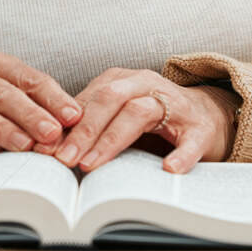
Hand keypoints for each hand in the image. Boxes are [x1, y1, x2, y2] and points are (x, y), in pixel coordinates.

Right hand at [0, 52, 83, 154]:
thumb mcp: (7, 89)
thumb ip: (36, 104)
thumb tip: (70, 125)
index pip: (28, 78)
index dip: (52, 97)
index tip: (73, 116)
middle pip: (1, 94)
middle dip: (29, 115)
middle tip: (51, 134)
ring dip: (2, 129)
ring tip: (24, 145)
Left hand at [55, 68, 236, 173]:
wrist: (206, 116)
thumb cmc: (152, 118)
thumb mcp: (118, 114)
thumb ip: (89, 126)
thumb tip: (49, 147)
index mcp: (123, 81)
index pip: (89, 98)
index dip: (65, 123)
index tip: (45, 148)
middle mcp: (146, 85)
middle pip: (110, 99)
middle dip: (83, 130)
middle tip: (65, 158)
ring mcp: (175, 105)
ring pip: (140, 112)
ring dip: (112, 139)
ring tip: (93, 164)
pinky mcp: (199, 129)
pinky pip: (190, 140)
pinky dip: (180, 154)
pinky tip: (168, 168)